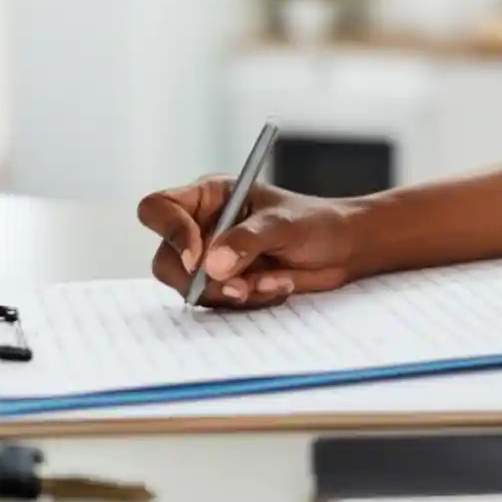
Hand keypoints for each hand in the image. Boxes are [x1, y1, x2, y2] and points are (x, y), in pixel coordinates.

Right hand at [137, 177, 360, 307]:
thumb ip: (247, 239)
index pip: (159, 209)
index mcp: (207, 197)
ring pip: (191, 288)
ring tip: (271, 282)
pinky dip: (248, 301)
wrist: (342, 250)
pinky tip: (277, 285)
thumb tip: (213, 265)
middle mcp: (201, 227)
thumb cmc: (315, 221)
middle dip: (201, 280)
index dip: (170, 233)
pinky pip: (219, 303)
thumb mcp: (283, 223)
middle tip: (238, 287)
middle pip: (167, 260)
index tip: (199, 259)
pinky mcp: (226, 285)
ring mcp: (211, 260)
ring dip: (230, 293)